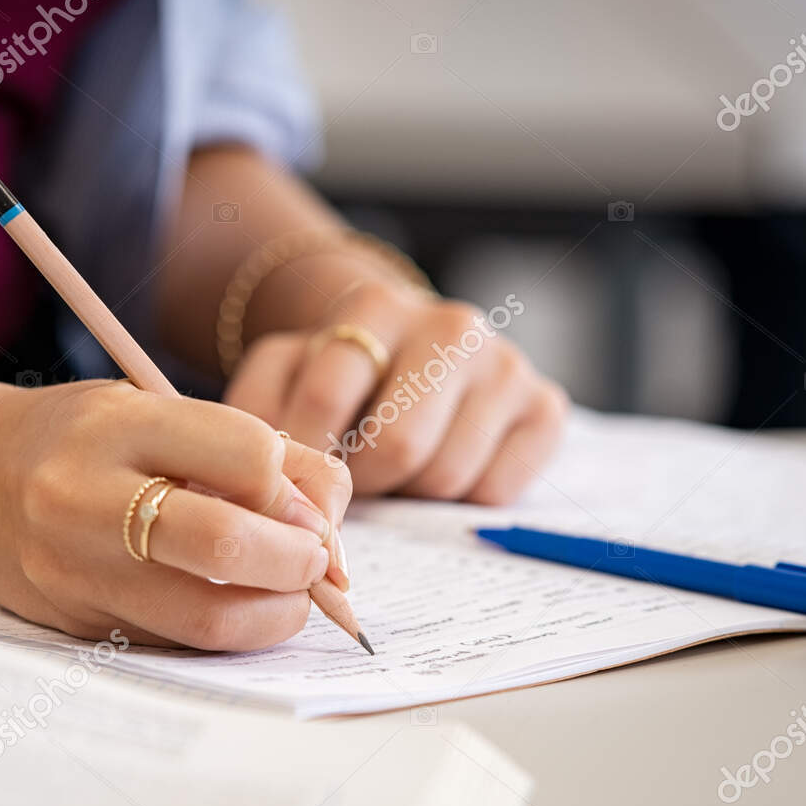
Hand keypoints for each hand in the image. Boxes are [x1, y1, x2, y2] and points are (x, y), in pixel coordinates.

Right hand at [0, 381, 351, 650]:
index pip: (247, 454)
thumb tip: (328, 526)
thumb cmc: (92, 442)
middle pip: (225, 544)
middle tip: (317, 565)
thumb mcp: (163, 413)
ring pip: (206, 619)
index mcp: (119, 425)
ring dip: (276, 616)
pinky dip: (226, 632)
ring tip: (290, 597)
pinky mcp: (77, 622)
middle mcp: (85, 496)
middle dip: (300, 563)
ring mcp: (74, 569)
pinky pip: (178, 643)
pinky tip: (235, 608)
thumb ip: (261, 455)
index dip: (296, 489)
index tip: (307, 509)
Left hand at [224, 281, 567, 501]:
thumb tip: (264, 469)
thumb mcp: (285, 371)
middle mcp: (451, 324)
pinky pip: (496, 490)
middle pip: (397, 446)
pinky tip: (448, 467)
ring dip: (413, 492)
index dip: (308, 457)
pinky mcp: (547, 406)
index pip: (327, 397)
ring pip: (446, 476)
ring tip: (401, 470)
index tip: (302, 479)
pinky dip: (464, 499)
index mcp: (376, 306)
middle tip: (357, 481)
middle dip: (367, 482)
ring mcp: (506, 363)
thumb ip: (258, 407)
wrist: (416, 353)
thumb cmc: (344, 375)